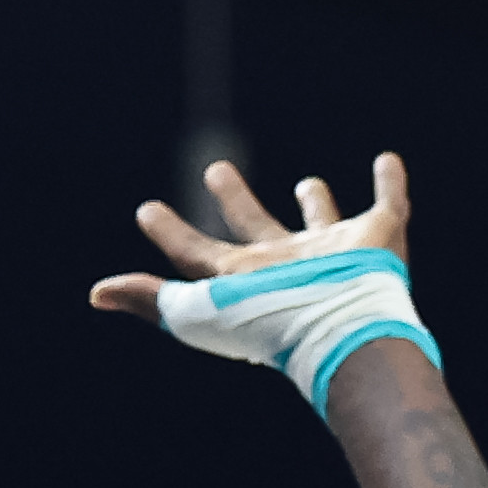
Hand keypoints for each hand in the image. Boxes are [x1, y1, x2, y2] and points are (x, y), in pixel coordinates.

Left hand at [88, 151, 411, 321]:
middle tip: (214, 170)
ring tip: (307, 183)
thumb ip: (151, 299)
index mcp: (244, 279)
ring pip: (321, 220)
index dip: (168, 233)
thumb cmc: (267, 322)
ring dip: (315, 202)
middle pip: (254, 228)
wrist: (340, 326)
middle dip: (234, 199)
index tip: (145, 210)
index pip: (196, 253)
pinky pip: (387, 204)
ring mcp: (335, 251)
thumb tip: (96, 293)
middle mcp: (286, 264)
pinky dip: (391, 183)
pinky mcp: (379, 238)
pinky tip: (387, 161)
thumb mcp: (198, 312)